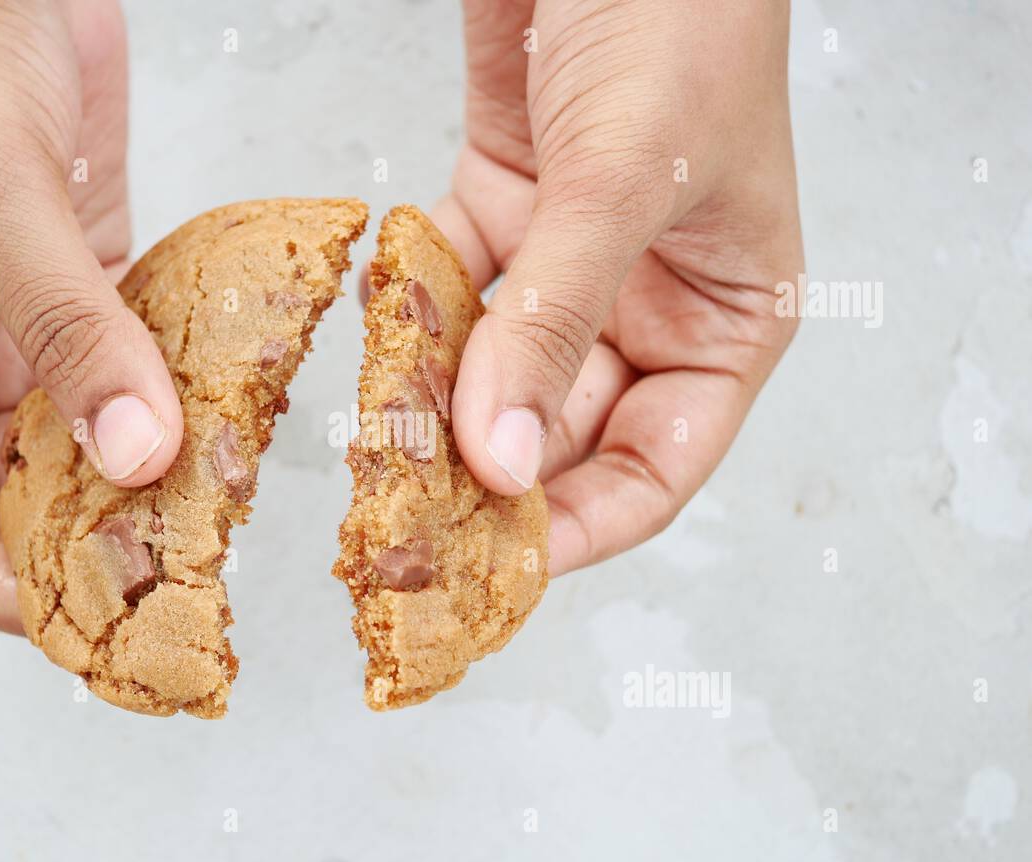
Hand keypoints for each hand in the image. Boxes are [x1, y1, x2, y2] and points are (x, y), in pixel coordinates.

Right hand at [0, 0, 182, 631]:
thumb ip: (64, 325)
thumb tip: (134, 450)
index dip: (18, 594)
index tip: (109, 618)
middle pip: (12, 516)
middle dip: (93, 550)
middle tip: (188, 580)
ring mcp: (7, 351)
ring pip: (76, 462)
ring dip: (141, 486)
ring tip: (218, 517)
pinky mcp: (74, 314)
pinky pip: (121, 391)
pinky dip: (166, 414)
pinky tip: (221, 435)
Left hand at [434, 0, 802, 573]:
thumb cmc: (679, 13)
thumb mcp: (623, 183)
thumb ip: (555, 327)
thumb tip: (504, 464)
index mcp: (722, 318)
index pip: (654, 466)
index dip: (581, 524)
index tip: (502, 567)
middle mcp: (647, 301)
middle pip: (564, 428)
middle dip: (492, 470)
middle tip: (414, 517)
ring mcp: (572, 258)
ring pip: (498, 364)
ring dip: (438, 398)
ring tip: (379, 442)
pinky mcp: (506, 206)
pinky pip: (453, 286)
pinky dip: (413, 310)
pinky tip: (379, 336)